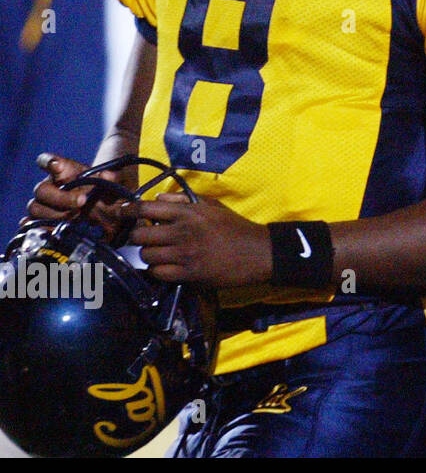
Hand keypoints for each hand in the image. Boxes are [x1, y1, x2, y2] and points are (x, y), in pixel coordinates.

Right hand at [26, 154, 132, 237]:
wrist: (106, 212)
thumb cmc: (105, 191)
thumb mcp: (114, 183)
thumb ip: (114, 177)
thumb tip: (107, 175)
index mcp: (63, 171)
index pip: (46, 161)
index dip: (47, 162)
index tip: (56, 165)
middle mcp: (50, 186)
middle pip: (41, 190)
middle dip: (60, 197)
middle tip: (82, 202)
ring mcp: (44, 204)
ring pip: (36, 208)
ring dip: (55, 215)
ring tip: (76, 218)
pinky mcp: (43, 221)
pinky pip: (33, 225)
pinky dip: (41, 228)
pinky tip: (54, 230)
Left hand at [127, 193, 271, 287]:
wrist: (257, 253)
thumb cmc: (235, 227)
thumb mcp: (213, 205)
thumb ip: (184, 201)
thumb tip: (158, 199)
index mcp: (188, 212)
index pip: (146, 208)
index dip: (128, 211)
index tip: (121, 213)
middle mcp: (182, 232)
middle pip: (140, 234)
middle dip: (137, 236)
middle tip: (144, 237)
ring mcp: (184, 254)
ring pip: (147, 255)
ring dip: (148, 254)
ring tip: (157, 253)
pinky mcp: (188, 274)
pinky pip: (158, 273)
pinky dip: (157, 270)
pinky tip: (165, 266)